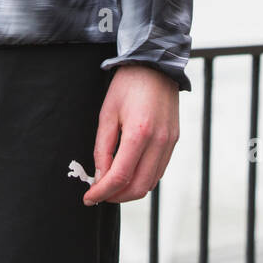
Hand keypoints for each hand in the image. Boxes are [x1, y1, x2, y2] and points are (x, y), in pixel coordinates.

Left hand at [83, 62, 179, 204]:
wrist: (154, 64)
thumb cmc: (127, 85)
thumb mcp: (107, 113)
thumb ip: (103, 147)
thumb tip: (99, 177)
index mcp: (139, 133)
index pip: (120, 176)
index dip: (103, 191)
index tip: (89, 198)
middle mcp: (159, 142)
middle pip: (138, 187)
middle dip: (116, 196)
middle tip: (99, 194)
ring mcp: (170, 142)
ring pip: (151, 183)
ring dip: (130, 190)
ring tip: (112, 185)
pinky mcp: (174, 140)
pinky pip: (159, 170)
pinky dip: (143, 178)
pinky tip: (129, 172)